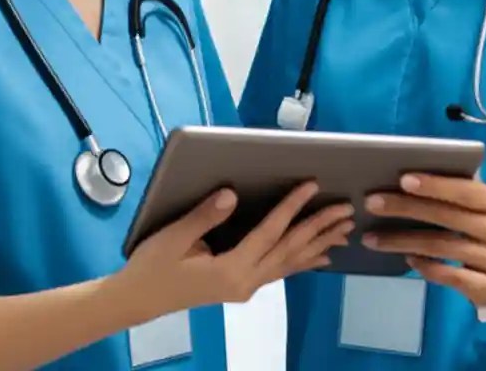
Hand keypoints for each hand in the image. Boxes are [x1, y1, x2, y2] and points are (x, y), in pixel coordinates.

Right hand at [119, 182, 353, 316]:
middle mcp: (245, 282)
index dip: (291, 207)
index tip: (311, 185)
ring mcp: (246, 287)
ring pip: (291, 262)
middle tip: (346, 208)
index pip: (269, 233)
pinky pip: (281, 272)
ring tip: (344, 229)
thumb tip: (232, 194)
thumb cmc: (152, 267)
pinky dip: (305, 261)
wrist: (139, 300)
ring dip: (319, 243)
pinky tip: (322, 256)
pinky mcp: (241, 287)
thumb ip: (204, 216)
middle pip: (290, 249)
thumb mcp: (174, 238)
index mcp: (230, 270)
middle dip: (319, 227)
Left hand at [361, 174, 485, 316]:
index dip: (435, 185)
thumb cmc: (484, 231)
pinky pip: (450, 275)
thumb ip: (455, 194)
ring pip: (442, 247)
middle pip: (448, 217)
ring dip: (402, 241)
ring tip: (371, 238)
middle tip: (372, 204)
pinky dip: (425, 266)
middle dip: (406, 208)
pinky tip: (406, 259)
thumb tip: (406, 180)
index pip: (466, 191)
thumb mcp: (481, 209)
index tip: (403, 179)